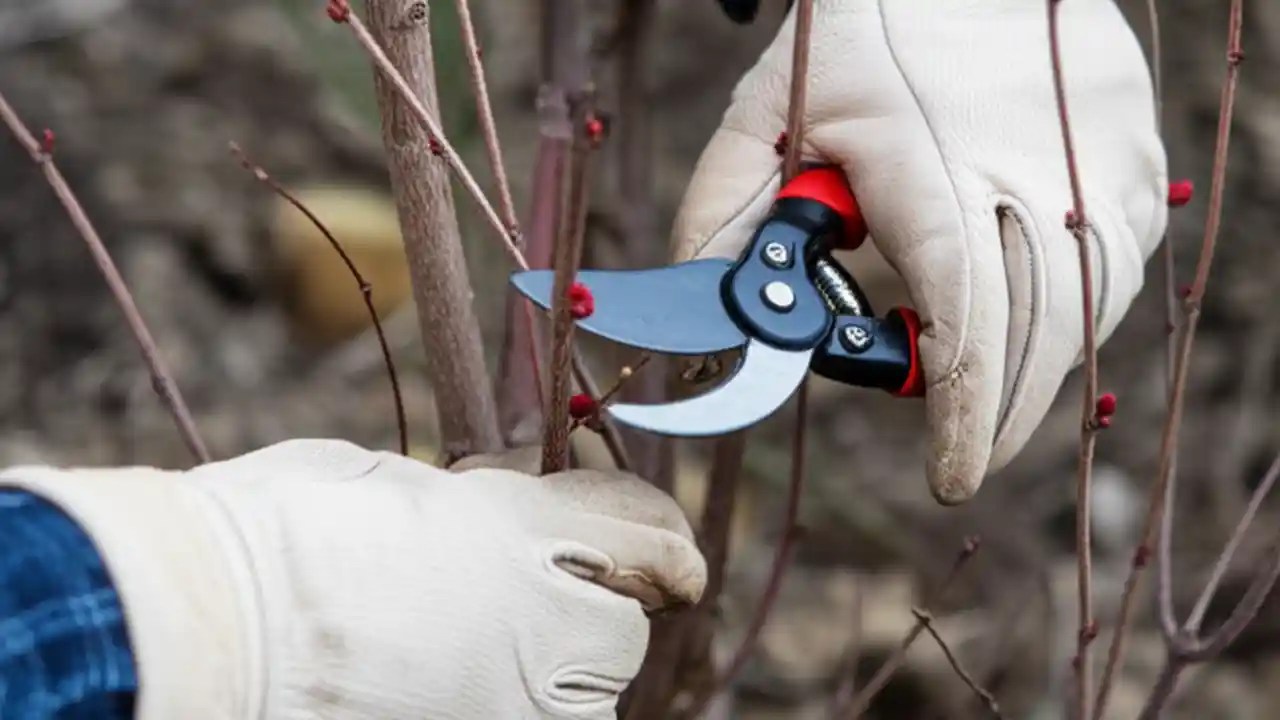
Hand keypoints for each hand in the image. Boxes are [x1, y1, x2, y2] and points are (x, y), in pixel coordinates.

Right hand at [1, 440, 705, 718]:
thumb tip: (512, 504)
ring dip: (557, 681)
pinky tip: (458, 691)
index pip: (652, 537)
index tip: (661, 554)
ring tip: (477, 657)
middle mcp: (545, 616)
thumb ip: (481, 502)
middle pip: (625, 633)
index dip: (657, 541)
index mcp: (525, 523)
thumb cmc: (281, 530)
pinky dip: (517, 712)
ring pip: (591, 703)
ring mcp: (517, 703)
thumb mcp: (397, 484)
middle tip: (529, 604)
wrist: (203, 623)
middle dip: (590, 614)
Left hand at [676, 0, 1166, 502]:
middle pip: (1045, 326)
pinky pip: (1117, 263)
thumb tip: (703, 323)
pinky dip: (1077, 310)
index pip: (966, 306)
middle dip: (1004, 412)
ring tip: (990, 393)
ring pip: (1092, 303)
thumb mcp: (765, 110)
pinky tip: (1032, 320)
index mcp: (932, 163)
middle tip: (967, 461)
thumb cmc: (856, 37)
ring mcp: (1098, 161)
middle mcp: (1032, 165)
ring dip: (1040, 366)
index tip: (952, 473)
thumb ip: (723, 213)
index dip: (965, 403)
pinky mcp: (1132, 158)